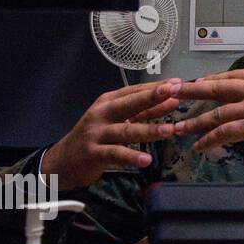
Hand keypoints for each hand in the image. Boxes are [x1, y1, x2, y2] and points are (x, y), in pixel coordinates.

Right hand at [41, 80, 183, 189]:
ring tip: (169, 130)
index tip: (178, 83)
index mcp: (108, 102)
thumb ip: (145, 111)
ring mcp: (97, 133)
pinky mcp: (93, 153)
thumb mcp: (120, 119)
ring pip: (125, 130)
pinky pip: (115, 154)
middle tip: (174, 93)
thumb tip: (174, 100)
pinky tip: (146, 159)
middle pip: (129, 104)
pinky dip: (131, 157)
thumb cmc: (97, 135)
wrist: (65, 160)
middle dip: (152, 98)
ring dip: (148, 130)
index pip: (135, 91)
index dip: (156, 87)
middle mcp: (101, 114)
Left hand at [172, 41, 243, 175]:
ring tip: (177, 128)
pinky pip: (224, 134)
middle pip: (217, 89)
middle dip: (191, 91)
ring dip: (194, 122)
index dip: (214, 79)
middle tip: (171, 94)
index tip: (199, 82)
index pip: (234, 76)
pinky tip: (199, 147)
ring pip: (216, 114)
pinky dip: (209, 141)